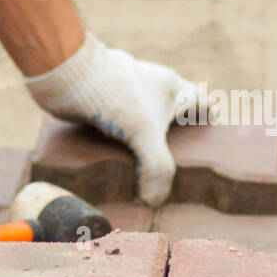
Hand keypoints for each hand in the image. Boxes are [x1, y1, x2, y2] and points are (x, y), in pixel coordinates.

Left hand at [24, 32, 217, 206]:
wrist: (67, 74)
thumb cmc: (113, 96)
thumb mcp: (144, 133)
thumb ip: (157, 169)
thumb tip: (154, 201)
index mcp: (171, 87)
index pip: (202, 102)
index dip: (208, 120)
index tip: (209, 142)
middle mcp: (152, 85)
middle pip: (174, 109)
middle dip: (176, 133)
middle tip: (177, 162)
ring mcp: (127, 91)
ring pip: (145, 114)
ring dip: (146, 135)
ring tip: (145, 166)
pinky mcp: (104, 98)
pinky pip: (119, 119)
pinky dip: (120, 135)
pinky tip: (114, 155)